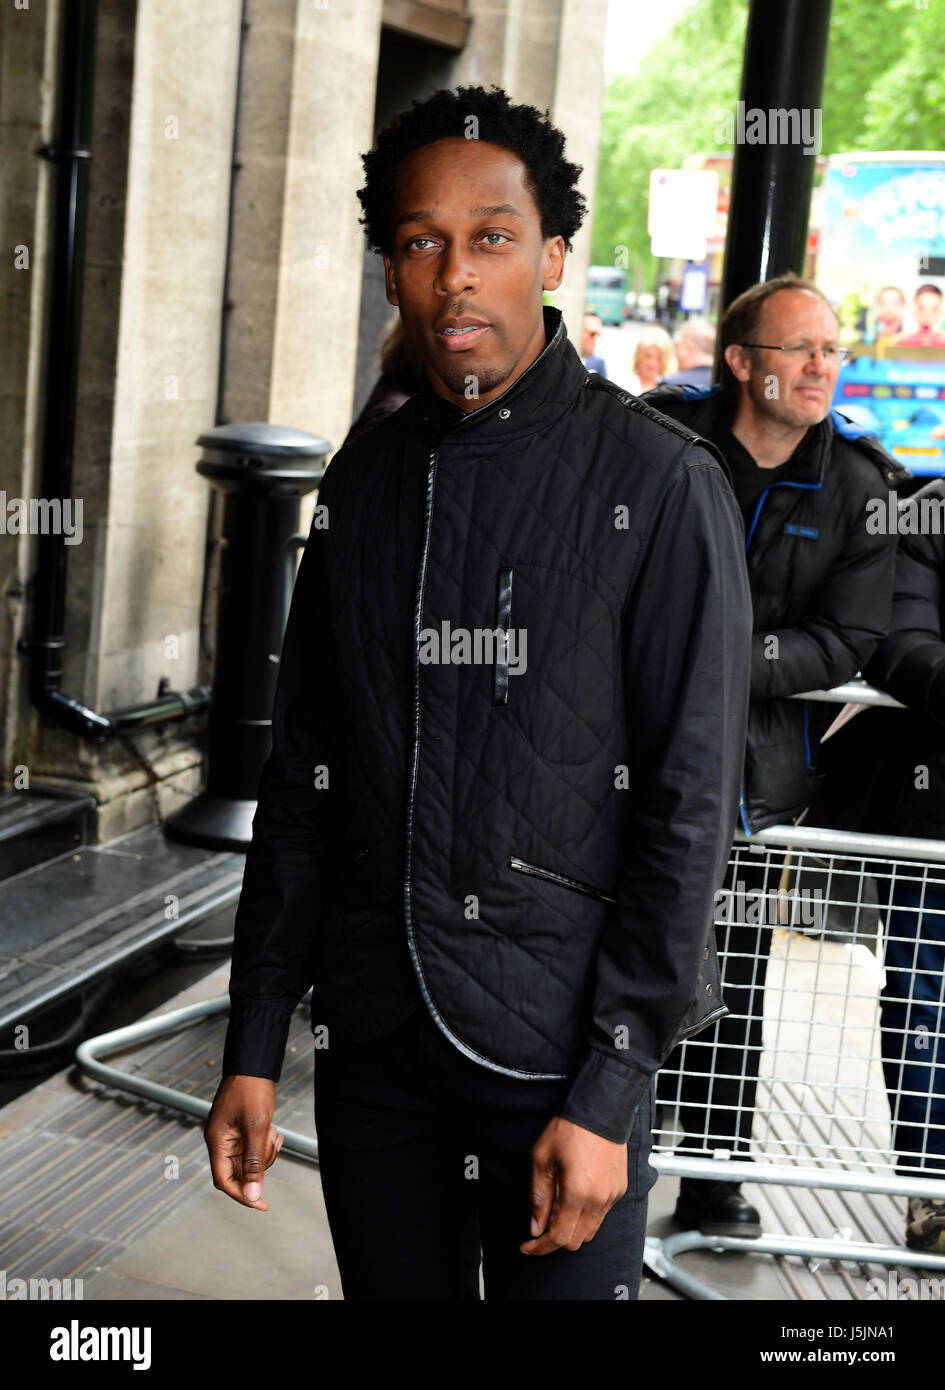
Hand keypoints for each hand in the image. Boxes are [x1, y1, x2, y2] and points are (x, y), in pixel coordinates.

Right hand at [204, 1074, 282, 1209]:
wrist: (254, 1065)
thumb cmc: (251, 1090)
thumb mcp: (256, 1127)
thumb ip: (254, 1162)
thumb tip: (253, 1194)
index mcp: (217, 1141)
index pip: (224, 1181)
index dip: (242, 1196)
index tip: (261, 1205)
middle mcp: (220, 1141)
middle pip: (239, 1172)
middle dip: (260, 1165)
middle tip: (272, 1144)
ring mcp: (230, 1136)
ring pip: (249, 1161)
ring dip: (265, 1153)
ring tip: (273, 1133)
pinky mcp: (240, 1131)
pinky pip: (253, 1149)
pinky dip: (265, 1144)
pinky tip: (273, 1131)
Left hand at [519, 1115, 627, 1255]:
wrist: (602, 1107)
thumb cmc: (570, 1127)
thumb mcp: (542, 1158)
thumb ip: (539, 1197)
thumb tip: (536, 1226)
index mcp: (577, 1194)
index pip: (559, 1238)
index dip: (540, 1247)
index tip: (527, 1246)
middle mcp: (599, 1200)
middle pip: (576, 1241)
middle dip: (555, 1239)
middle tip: (539, 1227)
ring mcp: (612, 1196)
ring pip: (590, 1231)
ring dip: (572, 1228)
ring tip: (556, 1208)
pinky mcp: (620, 1189)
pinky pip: (601, 1214)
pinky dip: (585, 1215)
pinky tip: (574, 1197)